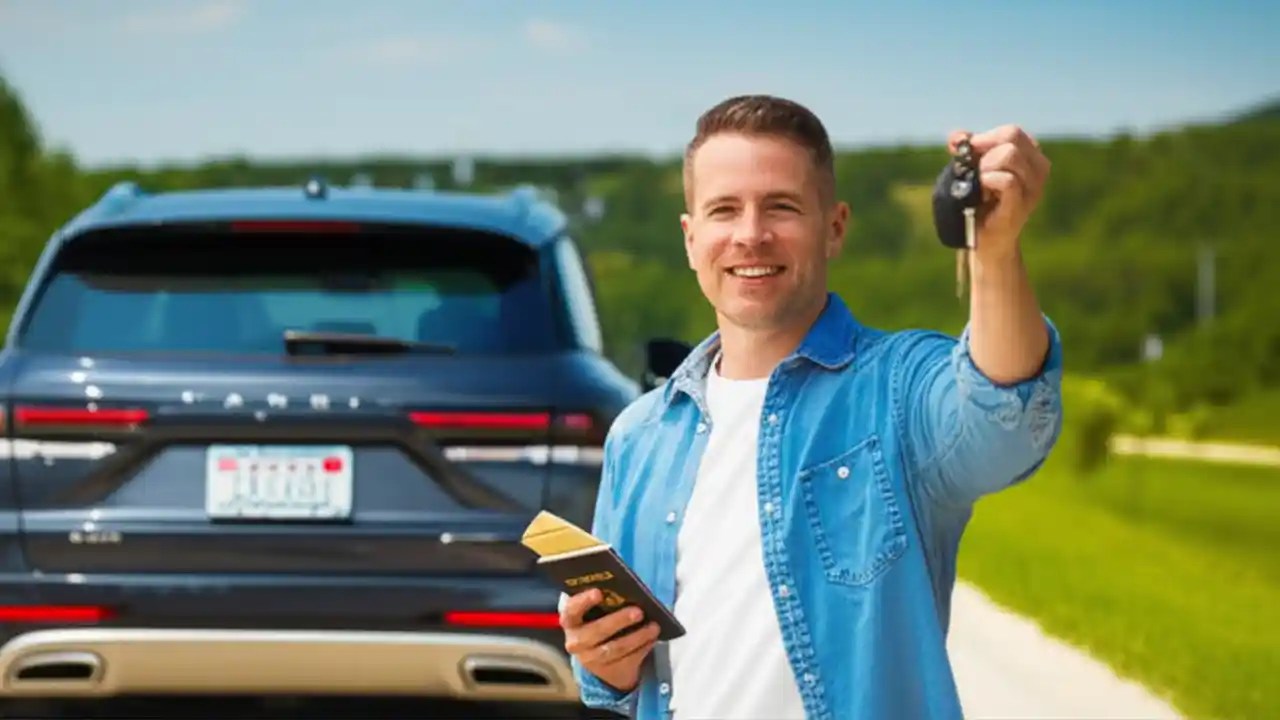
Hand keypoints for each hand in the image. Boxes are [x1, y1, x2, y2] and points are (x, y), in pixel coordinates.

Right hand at [561, 589, 660, 692]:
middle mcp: (577, 642)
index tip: (598, 592)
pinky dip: (643, 648)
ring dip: (637, 637)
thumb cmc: (598, 622)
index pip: (572, 610)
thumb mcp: (593, 611)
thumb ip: (603, 600)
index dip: (583, 601)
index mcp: (571, 622)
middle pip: (596, 632)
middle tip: (638, 612)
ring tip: (653, 627)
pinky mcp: (610, 671)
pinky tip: (652, 638)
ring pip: (615, 649)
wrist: (598, 658)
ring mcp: (592, 660)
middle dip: (618, 621)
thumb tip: (625, 586)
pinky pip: (628, 660)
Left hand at [948, 125, 1050, 259]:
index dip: (985, 138)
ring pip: (1010, 155)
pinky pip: (1008, 180)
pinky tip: (981, 191)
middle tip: (977, 173)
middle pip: (1012, 137)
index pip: (1012, 132)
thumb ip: (967, 151)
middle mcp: (1038, 170)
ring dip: (985, 166)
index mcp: (1031, 157)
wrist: (984, 242)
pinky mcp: (1021, 206)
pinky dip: (989, 180)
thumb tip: (956, 138)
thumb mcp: (973, 171)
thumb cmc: (979, 204)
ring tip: (980, 186)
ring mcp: (1033, 189)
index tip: (969, 152)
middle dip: (985, 150)